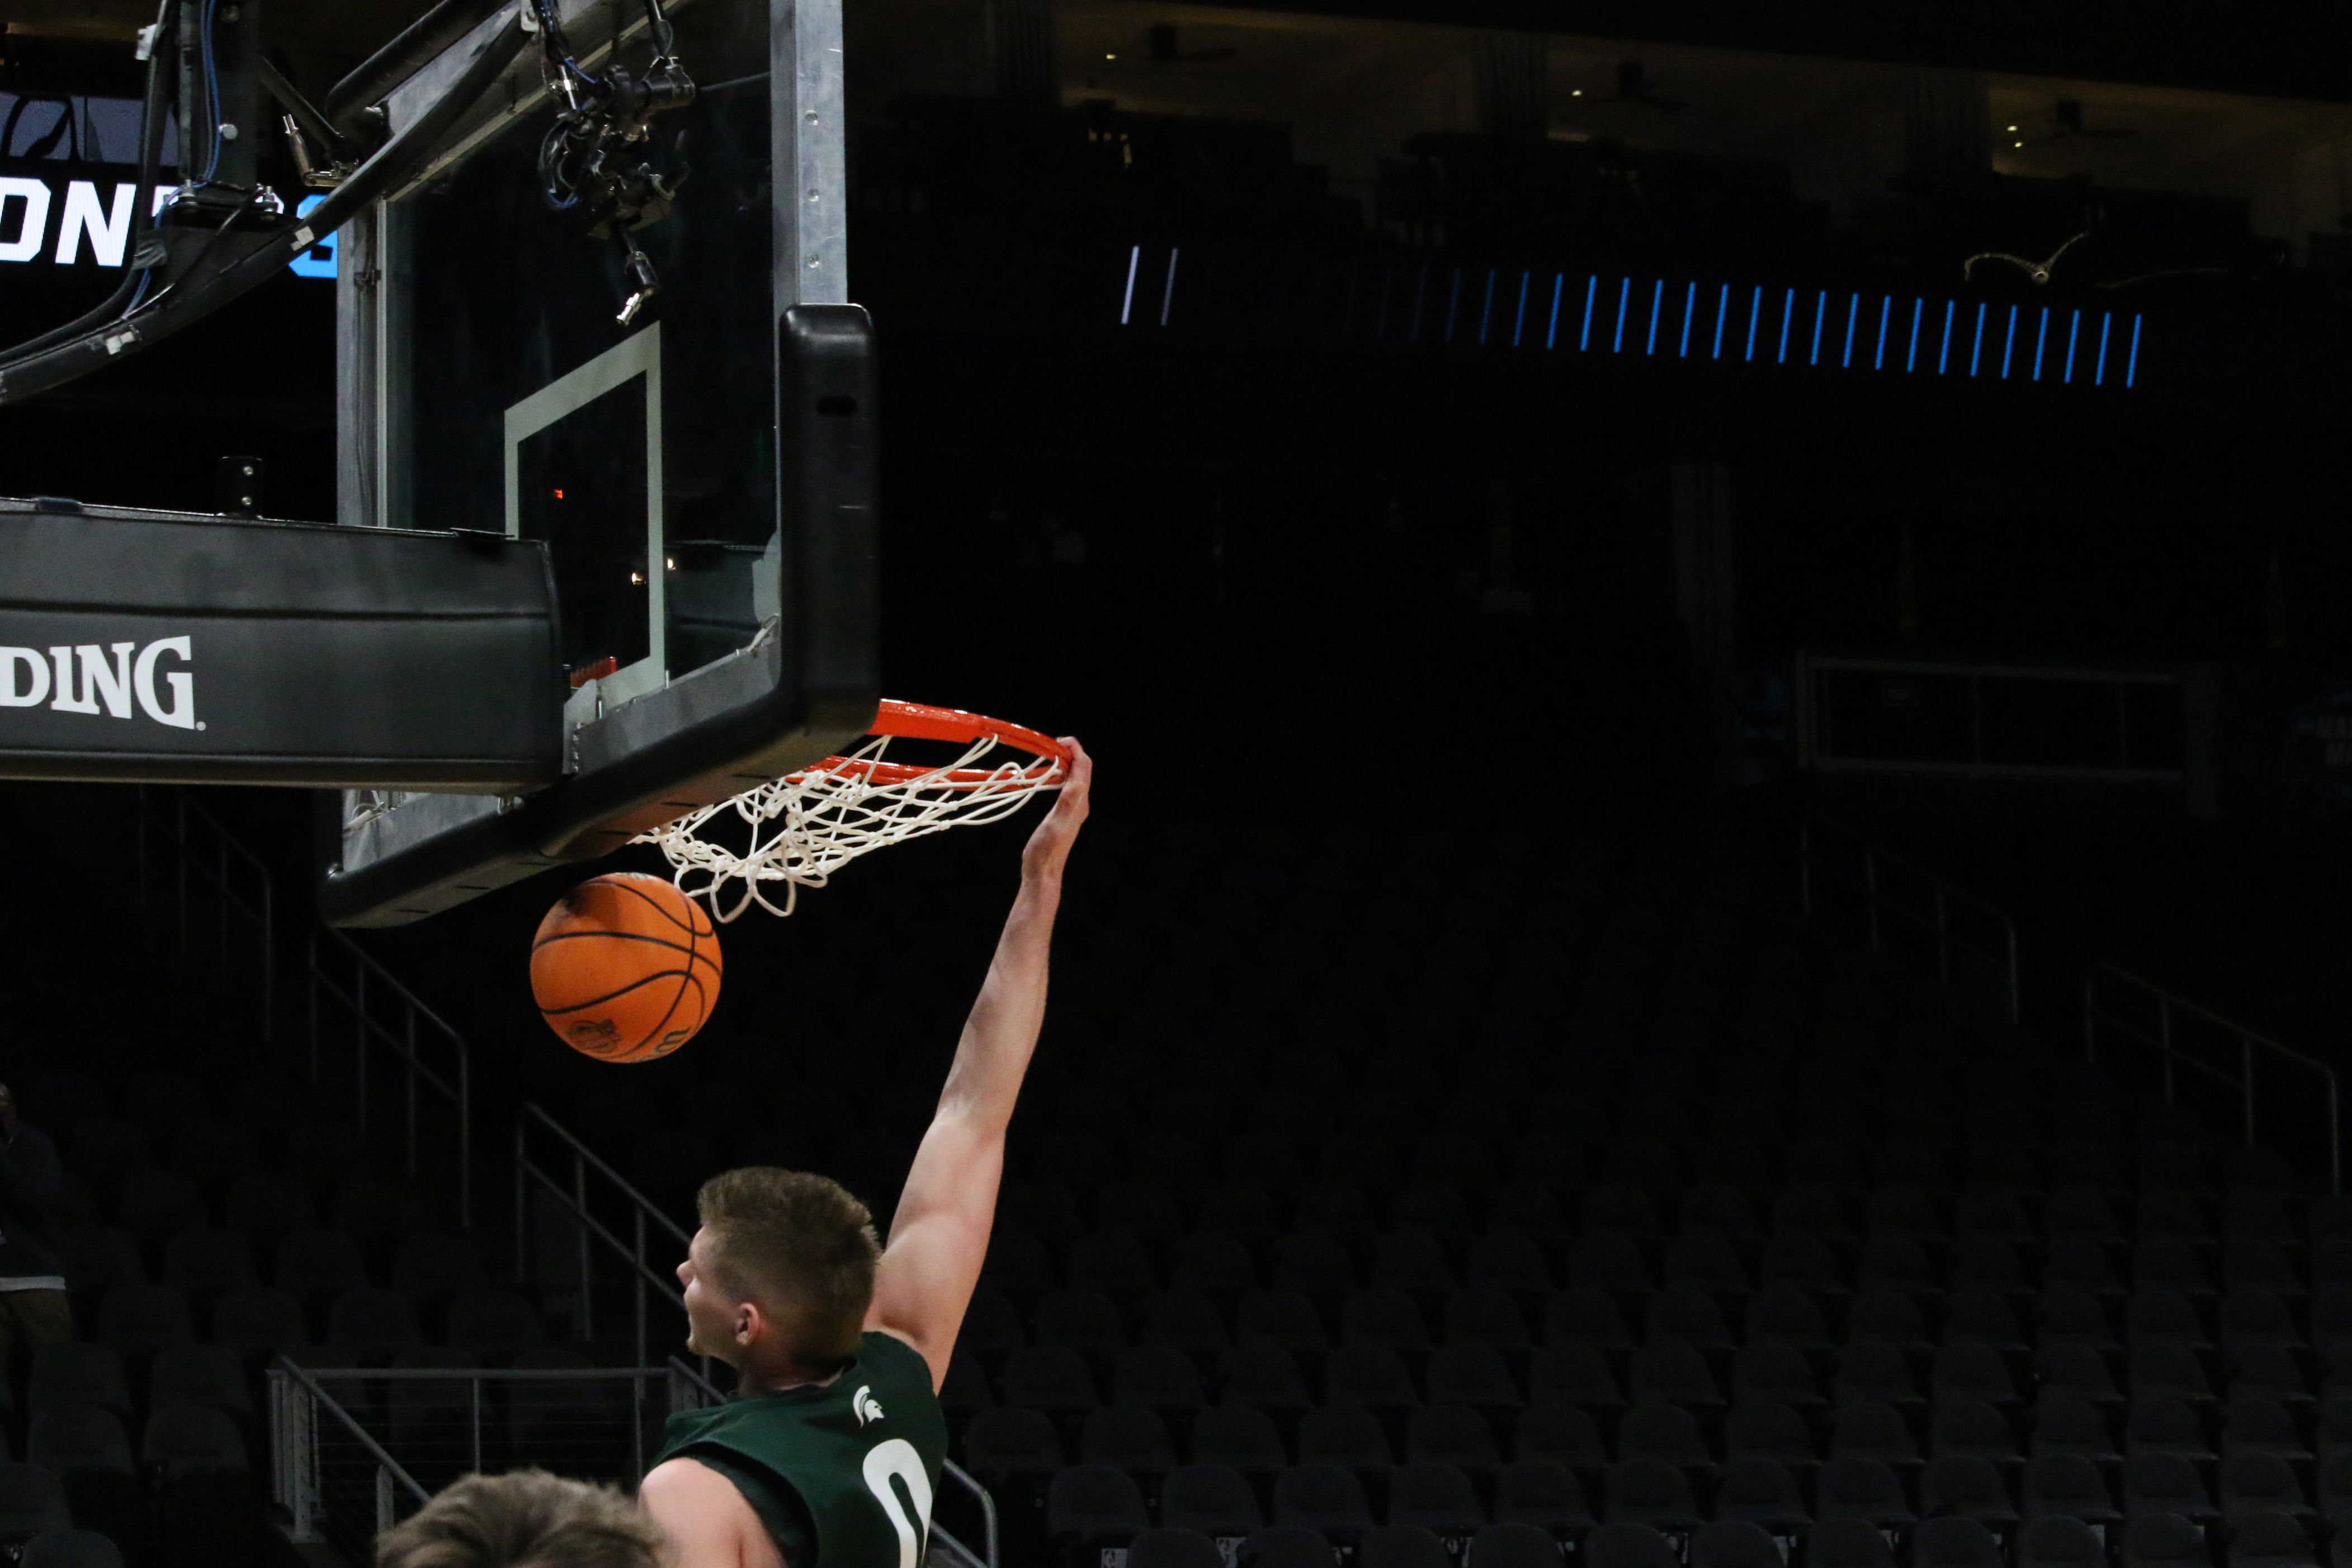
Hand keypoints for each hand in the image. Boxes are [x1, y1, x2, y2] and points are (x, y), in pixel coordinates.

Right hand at [1022, 738, 1090, 880]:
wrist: (1043, 872)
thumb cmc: (1046, 849)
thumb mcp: (1056, 822)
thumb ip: (1068, 800)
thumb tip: (1077, 779)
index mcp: (1079, 802)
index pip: (1084, 767)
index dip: (1075, 749)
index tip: (1058, 741)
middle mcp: (1080, 803)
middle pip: (1082, 770)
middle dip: (1071, 753)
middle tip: (1051, 746)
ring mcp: (1073, 809)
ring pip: (1075, 778)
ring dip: (1065, 763)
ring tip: (1049, 756)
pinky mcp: (1064, 815)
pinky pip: (1066, 787)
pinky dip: (1059, 776)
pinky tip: (1047, 778)